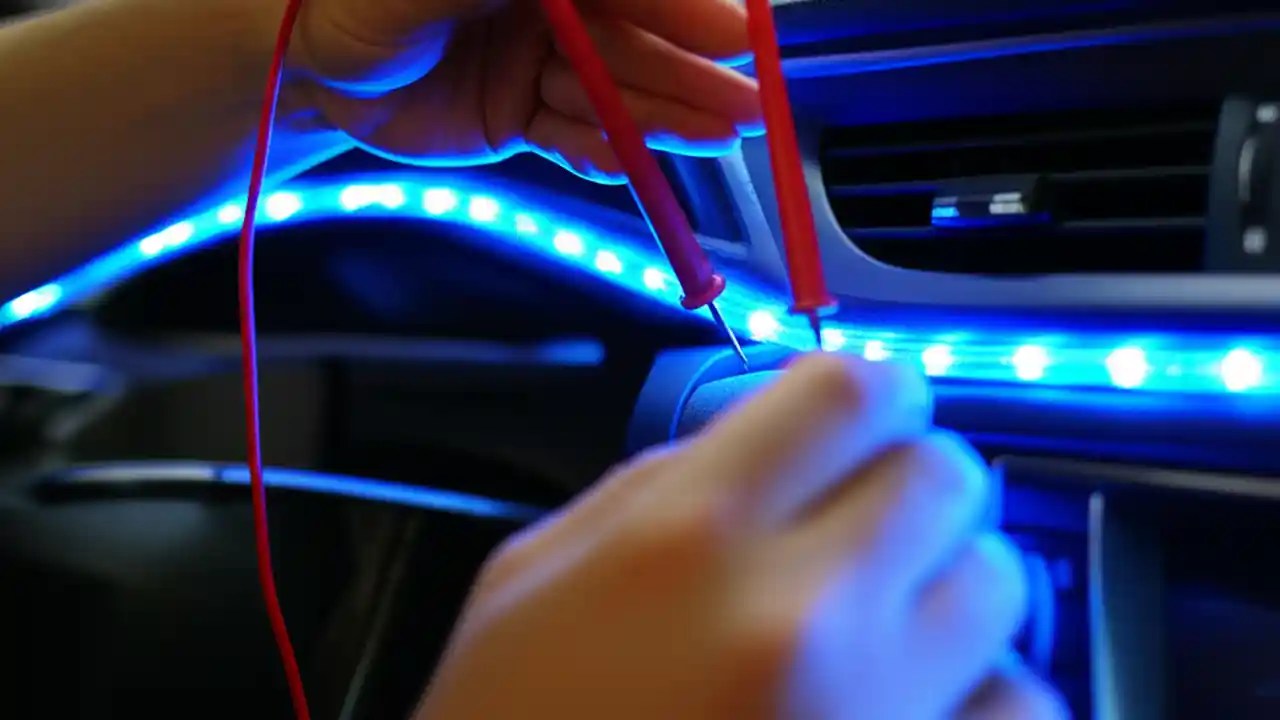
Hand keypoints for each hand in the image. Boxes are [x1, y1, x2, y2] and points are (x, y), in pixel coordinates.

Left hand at [285, 0, 760, 181]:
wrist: (305, 70)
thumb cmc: (352, 2)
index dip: (678, 9)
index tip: (733, 31)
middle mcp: (548, 10)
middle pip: (632, 43)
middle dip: (688, 73)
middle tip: (747, 104)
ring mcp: (537, 65)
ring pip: (610, 96)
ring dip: (662, 119)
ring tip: (719, 138)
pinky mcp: (520, 117)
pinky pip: (571, 139)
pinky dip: (602, 155)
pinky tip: (637, 165)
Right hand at [415, 355, 1066, 719]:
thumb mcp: (529, 587)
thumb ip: (646, 486)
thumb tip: (754, 440)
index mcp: (687, 539)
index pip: (852, 389)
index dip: (872, 394)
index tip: (873, 417)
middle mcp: (799, 617)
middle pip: (946, 476)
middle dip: (911, 493)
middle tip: (868, 532)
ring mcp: (877, 712)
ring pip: (1002, 588)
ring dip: (948, 595)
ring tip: (882, 633)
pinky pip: (1023, 704)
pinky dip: (978, 698)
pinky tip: (910, 706)